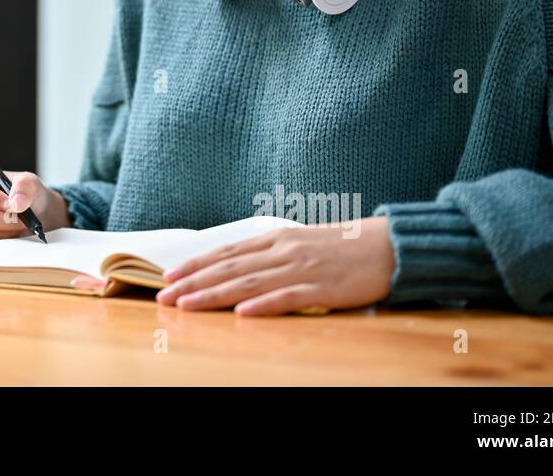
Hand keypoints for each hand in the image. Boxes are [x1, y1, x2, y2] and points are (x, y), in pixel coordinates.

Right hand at [0, 169, 68, 243]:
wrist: (31, 212)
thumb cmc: (25, 193)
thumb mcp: (29, 182)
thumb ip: (24, 186)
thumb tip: (16, 203)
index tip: (10, 204)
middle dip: (4, 219)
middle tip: (22, 218)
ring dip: (6, 231)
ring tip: (19, 224)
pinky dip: (4, 240)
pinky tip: (12, 232)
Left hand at [154, 217, 394, 314]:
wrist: (389, 246)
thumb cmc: (343, 247)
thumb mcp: (300, 242)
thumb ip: (271, 253)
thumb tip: (237, 264)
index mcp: (277, 239)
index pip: (227, 252)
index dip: (196, 264)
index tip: (168, 276)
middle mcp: (283, 251)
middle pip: (230, 268)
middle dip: (193, 283)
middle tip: (164, 297)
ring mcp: (302, 269)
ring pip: (249, 283)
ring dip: (214, 295)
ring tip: (187, 306)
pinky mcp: (324, 289)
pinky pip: (289, 298)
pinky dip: (264, 304)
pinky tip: (243, 313)